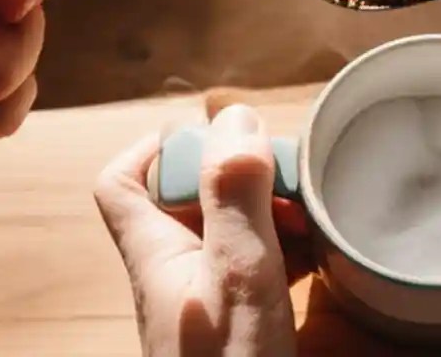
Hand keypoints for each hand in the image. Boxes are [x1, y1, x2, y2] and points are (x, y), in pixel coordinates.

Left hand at [95, 105, 310, 356]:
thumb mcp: (240, 275)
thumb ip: (234, 197)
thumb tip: (233, 116)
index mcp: (156, 255)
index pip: (120, 184)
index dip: (155, 148)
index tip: (214, 136)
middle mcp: (173, 274)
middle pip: (188, 197)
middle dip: (242, 175)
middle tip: (291, 176)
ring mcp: (205, 301)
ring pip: (229, 232)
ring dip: (272, 213)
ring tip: (315, 213)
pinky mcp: (235, 324)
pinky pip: (256, 268)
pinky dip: (286, 251)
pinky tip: (320, 255)